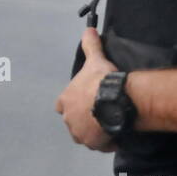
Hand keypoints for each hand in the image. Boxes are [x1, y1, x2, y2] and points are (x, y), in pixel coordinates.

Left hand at [55, 27, 117, 151]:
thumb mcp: (95, 59)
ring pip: (84, 135)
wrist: (115, 100)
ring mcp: (80, 133)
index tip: (83, 101)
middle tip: (99, 113)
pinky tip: (114, 136)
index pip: (62, 105)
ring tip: (108, 124)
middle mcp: (69, 119)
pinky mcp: (93, 143)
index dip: (71, 103)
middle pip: (73, 121)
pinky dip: (105, 142)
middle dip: (83, 118)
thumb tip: (88, 30)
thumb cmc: (101, 80)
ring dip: (93, 131)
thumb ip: (90, 45)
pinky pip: (99, 145)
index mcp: (65, 100)